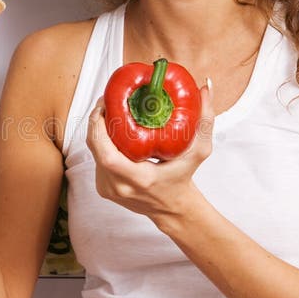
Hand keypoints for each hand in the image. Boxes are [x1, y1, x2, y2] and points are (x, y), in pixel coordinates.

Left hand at [86, 80, 214, 220]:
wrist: (173, 209)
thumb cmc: (184, 179)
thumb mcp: (200, 151)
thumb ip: (205, 120)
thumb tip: (205, 88)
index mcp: (140, 179)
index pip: (107, 154)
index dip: (99, 128)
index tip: (106, 105)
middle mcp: (119, 187)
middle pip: (95, 149)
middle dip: (96, 121)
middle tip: (106, 100)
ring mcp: (108, 189)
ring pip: (93, 153)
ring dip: (97, 130)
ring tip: (107, 110)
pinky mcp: (103, 188)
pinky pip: (96, 160)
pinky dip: (100, 143)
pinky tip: (108, 129)